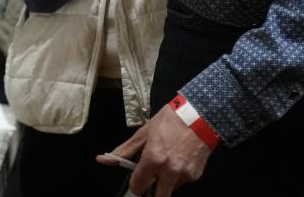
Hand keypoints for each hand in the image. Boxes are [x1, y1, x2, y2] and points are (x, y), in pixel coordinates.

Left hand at [98, 104, 212, 196]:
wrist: (199, 115)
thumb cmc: (171, 120)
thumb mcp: (143, 133)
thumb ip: (124, 151)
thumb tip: (104, 160)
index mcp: (154, 160)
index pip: (138, 186)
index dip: (135, 183)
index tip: (136, 179)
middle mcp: (170, 171)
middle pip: (158, 196)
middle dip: (150, 189)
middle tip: (149, 178)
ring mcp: (184, 175)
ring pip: (170, 190)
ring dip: (165, 182)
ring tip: (165, 163)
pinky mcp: (196, 175)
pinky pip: (181, 182)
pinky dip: (177, 176)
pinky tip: (177, 160)